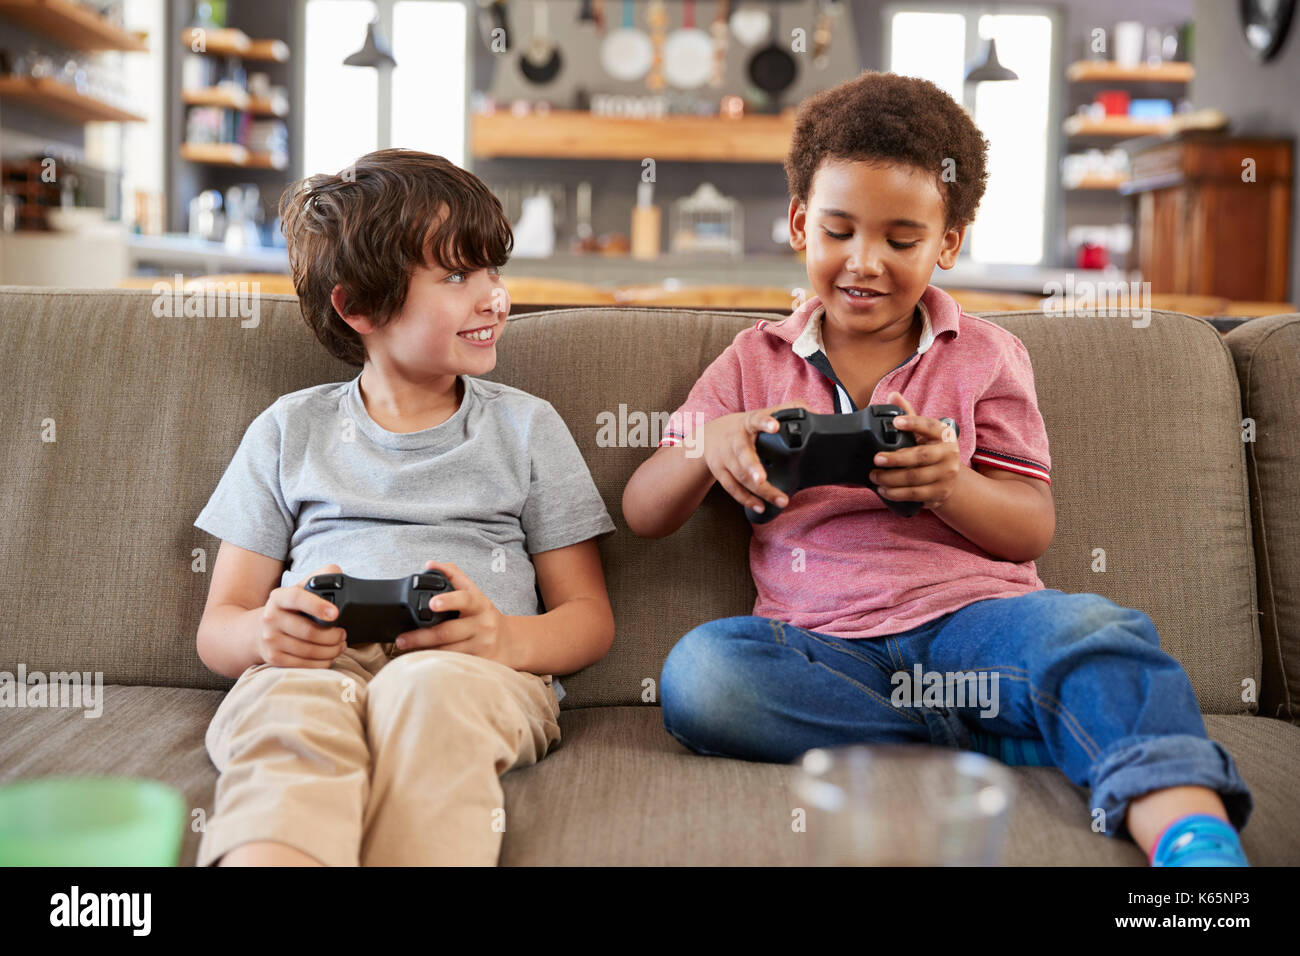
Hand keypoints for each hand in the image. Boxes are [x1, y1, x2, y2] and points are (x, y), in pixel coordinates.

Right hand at [256, 563, 347, 668]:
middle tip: (343, 634)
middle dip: (333, 635)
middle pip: (309, 631)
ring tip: (340, 645)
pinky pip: (303, 665)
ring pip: (309, 650)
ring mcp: (270, 640)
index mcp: (279, 597)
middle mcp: (270, 618)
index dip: (317, 606)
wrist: (258, 630)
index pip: (297, 598)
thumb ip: (320, 576)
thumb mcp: (300, 588)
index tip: (335, 613)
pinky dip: (322, 662)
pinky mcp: (273, 658)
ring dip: (331, 650)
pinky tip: (329, 656)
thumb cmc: (289, 608)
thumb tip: (337, 574)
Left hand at [394, 561, 517, 666]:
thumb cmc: (483, 614)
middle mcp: (482, 625)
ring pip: (448, 651)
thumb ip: (453, 575)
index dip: (449, 601)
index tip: (432, 603)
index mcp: (479, 604)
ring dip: (424, 650)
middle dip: (422, 636)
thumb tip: (430, 565)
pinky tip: (423, 658)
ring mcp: (481, 645)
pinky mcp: (480, 662)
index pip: (465, 599)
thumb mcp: (473, 592)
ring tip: (406, 647)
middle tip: (402, 638)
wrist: (509, 641)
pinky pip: (453, 662)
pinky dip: (435, 660)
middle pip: (448, 632)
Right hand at [701, 403, 810, 514]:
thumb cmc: (742, 427)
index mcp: (747, 423)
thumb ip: (786, 411)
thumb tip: (815, 413)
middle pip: (743, 454)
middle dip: (752, 467)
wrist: (706, 438)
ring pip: (740, 476)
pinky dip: (746, 499)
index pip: (756, 420)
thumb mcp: (759, 414)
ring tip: (778, 500)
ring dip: (758, 490)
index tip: (775, 426)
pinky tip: (761, 507)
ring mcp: (725, 458)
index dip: (765, 422)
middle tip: (762, 478)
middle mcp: (734, 441)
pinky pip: (733, 488)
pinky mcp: (720, 473)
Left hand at [868, 391, 960, 510]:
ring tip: (874, 476)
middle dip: (896, 458)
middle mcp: (949, 454)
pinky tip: (883, 489)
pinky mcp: (940, 493)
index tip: (895, 422)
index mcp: (944, 434)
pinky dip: (896, 493)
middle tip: (876, 458)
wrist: (950, 478)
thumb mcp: (924, 432)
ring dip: (891, 478)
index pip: (930, 426)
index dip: (913, 423)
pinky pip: (915, 494)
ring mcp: (946, 475)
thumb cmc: (931, 450)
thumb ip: (909, 415)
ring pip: (915, 478)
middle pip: (921, 456)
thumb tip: (893, 395)